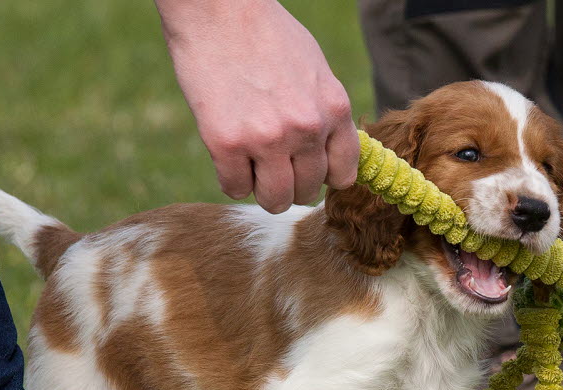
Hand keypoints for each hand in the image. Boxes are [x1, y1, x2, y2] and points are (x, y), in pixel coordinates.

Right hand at [155, 0, 358, 212]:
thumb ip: (324, 111)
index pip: (343, 174)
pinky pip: (235, 188)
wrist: (219, 8)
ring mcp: (268, 139)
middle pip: (308, 190)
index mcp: (334, 110)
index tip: (307, 170)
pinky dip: (231, 181)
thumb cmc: (266, 34)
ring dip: (263, 192)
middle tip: (272, 169)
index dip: (323, 176)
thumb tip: (326, 150)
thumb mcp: (316, 70)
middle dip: (291, 185)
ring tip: (252, 172)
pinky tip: (227, 160)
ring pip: (275, 198)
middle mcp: (307, 129)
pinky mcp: (227, 143)